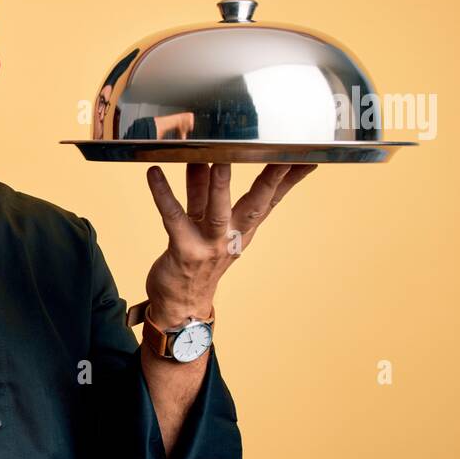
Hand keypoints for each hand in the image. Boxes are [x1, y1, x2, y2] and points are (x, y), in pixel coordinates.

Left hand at [142, 162, 317, 325]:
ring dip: (219, 184)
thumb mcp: (206, 223)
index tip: (305, 155)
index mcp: (242, 229)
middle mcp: (231, 236)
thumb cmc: (195, 261)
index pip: (271, 200)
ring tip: (219, 159)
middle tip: (277, 153)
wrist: (180, 305)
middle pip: (254, 204)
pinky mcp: (184, 250)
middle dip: (269, 179)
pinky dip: (162, 194)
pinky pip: (173, 217)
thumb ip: (204, 190)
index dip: (289, 179)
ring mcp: (209, 245)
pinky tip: (154, 173)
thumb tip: (204, 157)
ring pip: (217, 211)